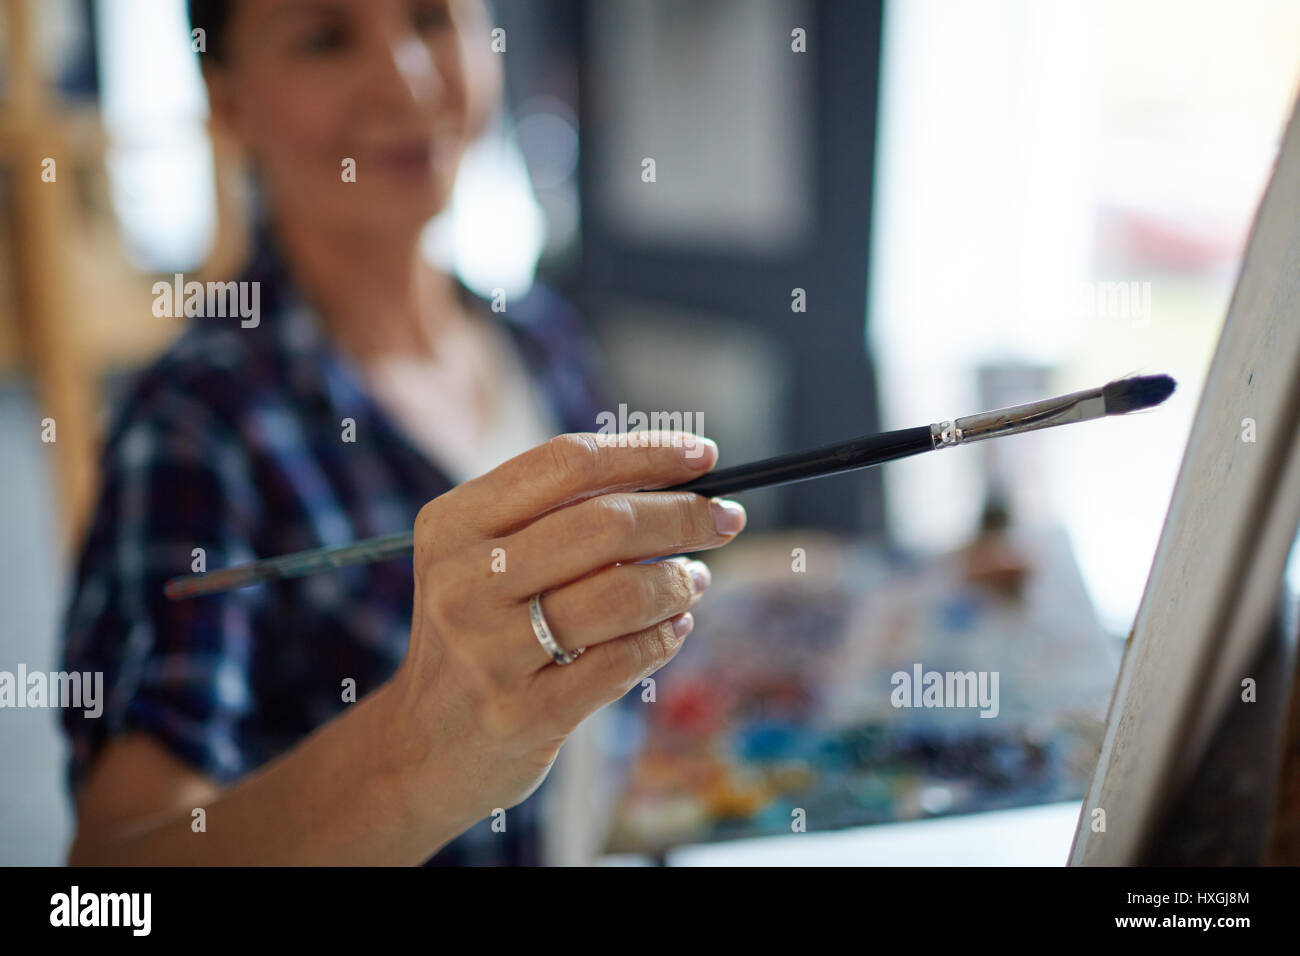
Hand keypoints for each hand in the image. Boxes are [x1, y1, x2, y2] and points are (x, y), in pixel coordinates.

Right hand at [393, 431, 745, 826]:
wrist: (423, 747)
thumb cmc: (478, 633)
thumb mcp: (484, 561)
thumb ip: (559, 516)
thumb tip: (673, 479)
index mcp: (454, 524)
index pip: (566, 464)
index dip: (645, 453)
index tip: (703, 454)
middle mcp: (464, 582)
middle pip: (604, 524)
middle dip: (682, 514)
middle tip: (724, 517)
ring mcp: (491, 651)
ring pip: (621, 594)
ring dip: (678, 582)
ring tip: (694, 581)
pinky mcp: (524, 712)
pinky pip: (623, 662)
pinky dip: (664, 638)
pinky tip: (674, 628)